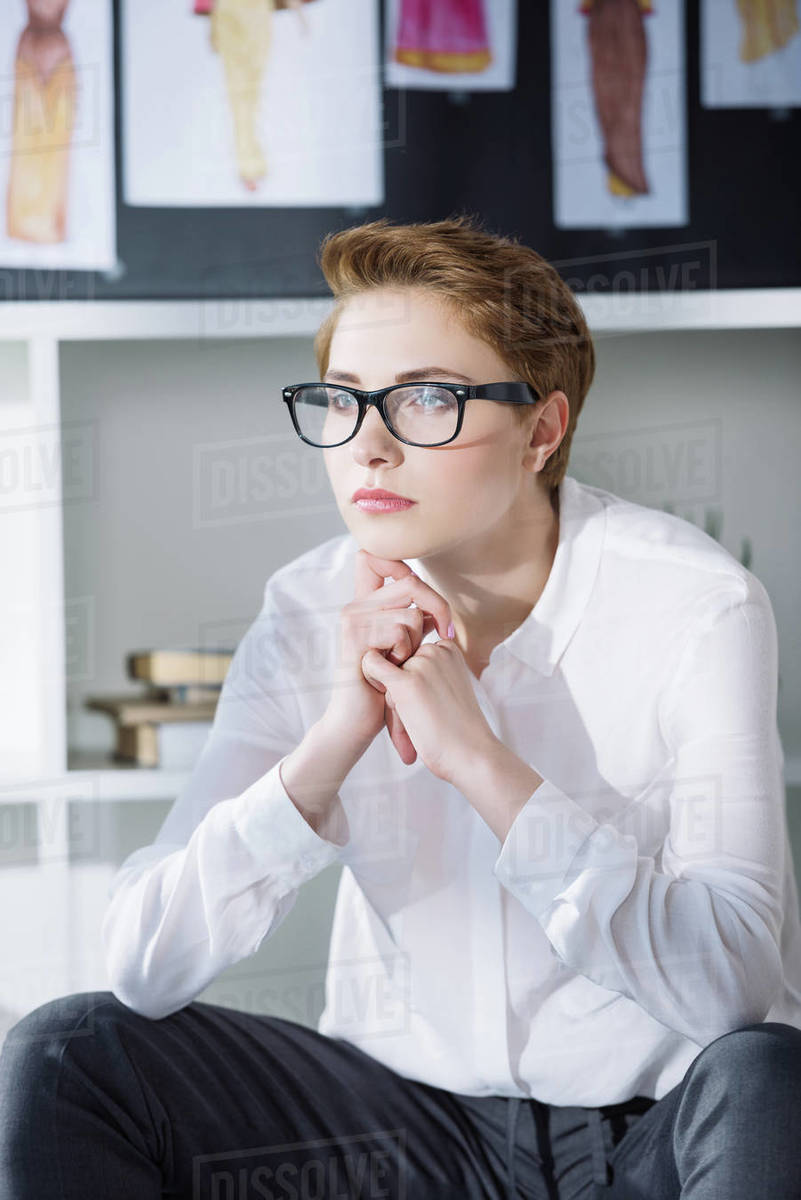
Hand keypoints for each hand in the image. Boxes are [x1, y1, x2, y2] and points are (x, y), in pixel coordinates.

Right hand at [324, 550, 451, 763]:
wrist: (355, 722)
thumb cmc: (383, 688)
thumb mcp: (401, 650)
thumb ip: (412, 623)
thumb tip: (434, 609)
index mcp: (363, 604)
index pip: (376, 557)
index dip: (404, 566)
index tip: (425, 601)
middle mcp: (354, 606)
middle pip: (410, 581)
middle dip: (435, 607)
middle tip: (442, 635)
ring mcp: (352, 620)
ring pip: (411, 613)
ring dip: (417, 643)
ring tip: (400, 664)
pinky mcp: (354, 637)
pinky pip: (400, 632)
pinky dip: (405, 655)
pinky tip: (391, 671)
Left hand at [360, 635, 499, 783]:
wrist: (472, 754)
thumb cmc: (460, 732)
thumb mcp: (448, 690)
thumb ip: (429, 677)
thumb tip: (400, 668)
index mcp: (448, 649)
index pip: (413, 659)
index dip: (413, 685)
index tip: (427, 711)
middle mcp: (435, 650)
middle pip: (399, 667)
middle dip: (400, 697)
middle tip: (414, 732)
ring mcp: (420, 664)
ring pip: (386, 675)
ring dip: (393, 709)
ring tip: (409, 740)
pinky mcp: (405, 681)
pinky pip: (372, 666)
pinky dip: (369, 678)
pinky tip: (377, 703)